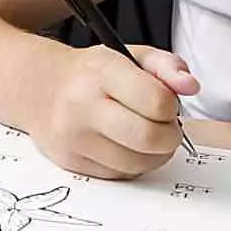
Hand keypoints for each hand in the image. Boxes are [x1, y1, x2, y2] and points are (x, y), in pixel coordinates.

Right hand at [33, 45, 199, 178]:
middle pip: (150, 138)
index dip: (171, 106)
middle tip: (164, 126)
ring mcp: (74, 137)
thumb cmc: (91, 74)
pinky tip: (124, 145)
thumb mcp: (129, 56)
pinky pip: (122, 175)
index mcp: (101, 72)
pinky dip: (132, 164)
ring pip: (139, 163)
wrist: (40, 89)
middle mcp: (82, 105)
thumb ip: (166, 66)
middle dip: (169, 136)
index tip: (165, 104)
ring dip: (154, 154)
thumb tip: (190, 86)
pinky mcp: (72, 162)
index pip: (156, 100)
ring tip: (145, 135)